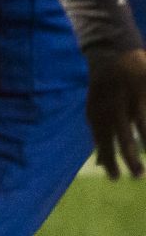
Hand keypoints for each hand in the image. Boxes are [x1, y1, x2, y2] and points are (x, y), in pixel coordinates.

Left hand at [88, 48, 145, 178]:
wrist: (113, 56)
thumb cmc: (104, 92)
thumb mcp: (95, 113)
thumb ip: (101, 138)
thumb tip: (101, 165)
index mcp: (99, 113)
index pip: (103, 143)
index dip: (110, 161)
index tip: (116, 179)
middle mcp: (115, 107)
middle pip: (124, 138)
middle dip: (131, 159)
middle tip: (138, 176)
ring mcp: (134, 97)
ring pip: (145, 126)